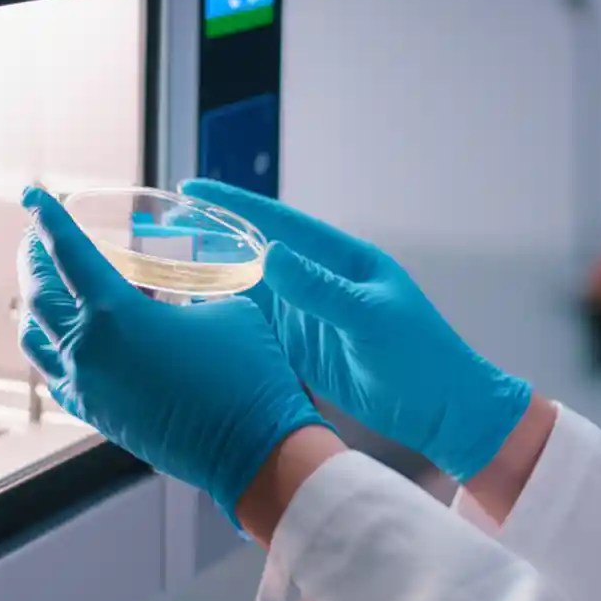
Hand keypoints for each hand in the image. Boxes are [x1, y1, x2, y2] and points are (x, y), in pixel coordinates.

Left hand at [16, 187, 331, 522]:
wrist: (256, 449)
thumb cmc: (250, 374)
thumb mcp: (227, 309)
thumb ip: (190, 289)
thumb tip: (177, 285)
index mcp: (117, 314)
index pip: (69, 253)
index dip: (49, 218)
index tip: (33, 193)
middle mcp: (88, 350)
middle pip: (40, 293)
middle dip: (36, 258)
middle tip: (39, 237)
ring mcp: (88, 387)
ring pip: (36, 337)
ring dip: (36, 304)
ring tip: (47, 286)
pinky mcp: (98, 415)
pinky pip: (54, 374)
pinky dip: (51, 347)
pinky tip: (65, 339)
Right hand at [180, 179, 532, 482]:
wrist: (444, 412)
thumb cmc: (422, 359)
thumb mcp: (370, 320)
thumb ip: (320, 290)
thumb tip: (269, 251)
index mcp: (343, 261)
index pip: (280, 224)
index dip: (234, 205)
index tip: (191, 188)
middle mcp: (322, 282)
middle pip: (255, 253)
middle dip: (208, 241)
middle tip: (155, 232)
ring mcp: (312, 316)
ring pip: (250, 292)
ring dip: (210, 283)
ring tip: (158, 275)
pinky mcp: (306, 350)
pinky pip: (257, 330)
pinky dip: (227, 324)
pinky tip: (192, 324)